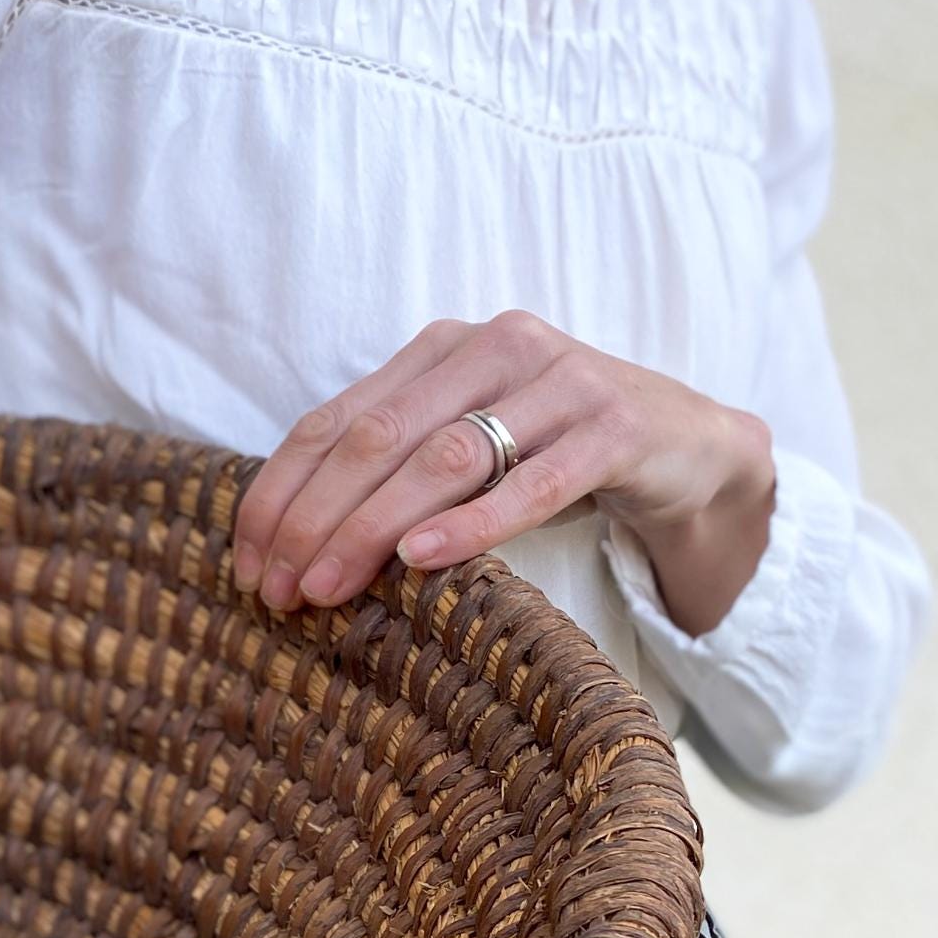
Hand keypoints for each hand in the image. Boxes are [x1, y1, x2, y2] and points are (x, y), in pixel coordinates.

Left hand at [231, 311, 776, 633]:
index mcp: (443, 348)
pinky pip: (536, 481)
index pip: (337, 421)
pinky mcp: (618, 426)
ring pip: (446, 457)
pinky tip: (424, 558)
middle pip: (379, 438)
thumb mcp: (468, 456)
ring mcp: (562, 381)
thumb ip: (392, 473)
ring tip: (327, 586)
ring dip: (375, 527)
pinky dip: (475, 522)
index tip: (246, 563)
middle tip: (276, 591)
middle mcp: (497, 346)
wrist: (690, 449)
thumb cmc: (556, 456)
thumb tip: (288, 545)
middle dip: (315, 519)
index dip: (282, 493)